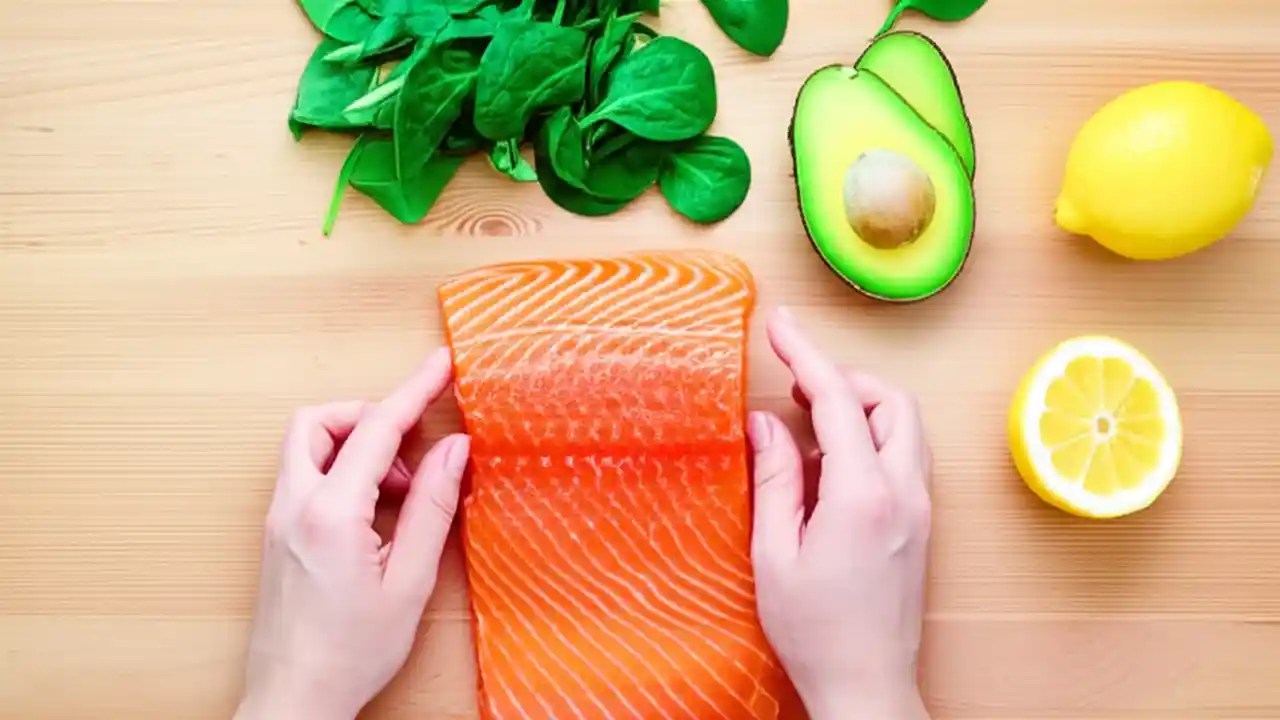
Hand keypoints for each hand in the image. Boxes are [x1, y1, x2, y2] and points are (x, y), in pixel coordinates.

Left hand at [235, 349, 469, 719]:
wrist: (294, 699)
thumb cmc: (351, 653)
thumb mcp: (409, 581)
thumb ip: (433, 507)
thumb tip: (455, 450)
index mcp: (330, 514)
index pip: (376, 428)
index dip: (414, 390)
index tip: (440, 364)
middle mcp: (292, 506)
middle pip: (320, 420)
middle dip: (368, 414)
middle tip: (412, 443)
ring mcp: (276, 519)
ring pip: (305, 445)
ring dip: (352, 443)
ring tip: (397, 488)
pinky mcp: (273, 534)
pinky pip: (303, 475)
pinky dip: (339, 471)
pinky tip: (373, 510)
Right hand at [749, 309, 932, 719]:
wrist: (866, 688)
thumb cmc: (815, 632)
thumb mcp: (774, 553)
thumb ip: (773, 479)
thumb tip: (763, 424)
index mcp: (861, 495)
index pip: (837, 399)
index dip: (806, 354)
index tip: (782, 326)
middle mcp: (904, 493)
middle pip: (890, 401)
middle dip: (844, 379)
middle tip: (795, 384)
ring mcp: (920, 509)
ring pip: (905, 426)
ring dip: (861, 408)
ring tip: (807, 423)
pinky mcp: (922, 526)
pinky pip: (905, 457)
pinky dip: (872, 439)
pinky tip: (830, 467)